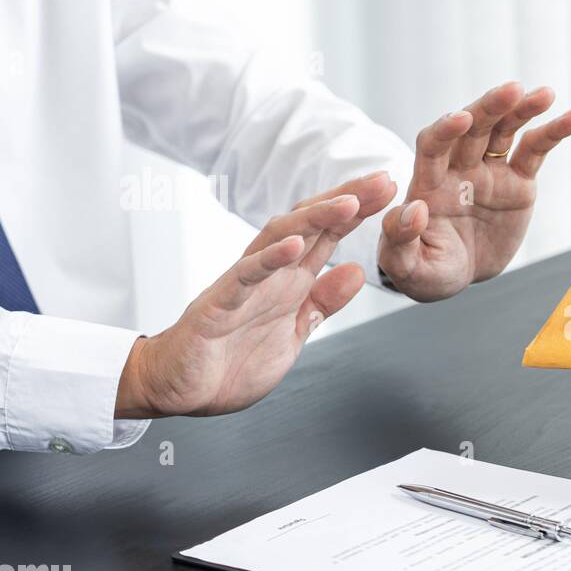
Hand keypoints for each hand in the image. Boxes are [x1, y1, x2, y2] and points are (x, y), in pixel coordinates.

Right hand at [115, 172, 395, 417]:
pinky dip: (270, 259)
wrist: (180, 389)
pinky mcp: (218, 306)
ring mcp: (243, 285)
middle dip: (347, 201)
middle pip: (309, 224)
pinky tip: (294, 246)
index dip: (359, 212)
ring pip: (278, 239)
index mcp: (289, 281)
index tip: (390, 189)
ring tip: (350, 203)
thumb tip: (357, 271)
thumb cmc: (231, 360)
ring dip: (315, 219)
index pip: (327, 235)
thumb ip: (322, 303)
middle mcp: (268, 274)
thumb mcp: (294, 332)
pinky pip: (245, 276)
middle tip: (383, 180)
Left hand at [378, 81, 570, 301]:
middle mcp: (458, 168)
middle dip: (489, 107)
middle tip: (511, 90)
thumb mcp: (406, 266)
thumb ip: (399, 240)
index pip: (433, 145)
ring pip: (504, 131)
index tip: (462, 118)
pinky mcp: (517, 182)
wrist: (457, 274)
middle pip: (473, 127)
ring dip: (522, 109)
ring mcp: (489, 172)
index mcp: (428, 183)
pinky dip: (552, 132)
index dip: (446, 129)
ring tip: (545, 94)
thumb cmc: (426, 271)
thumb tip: (414, 210)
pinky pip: (535, 151)